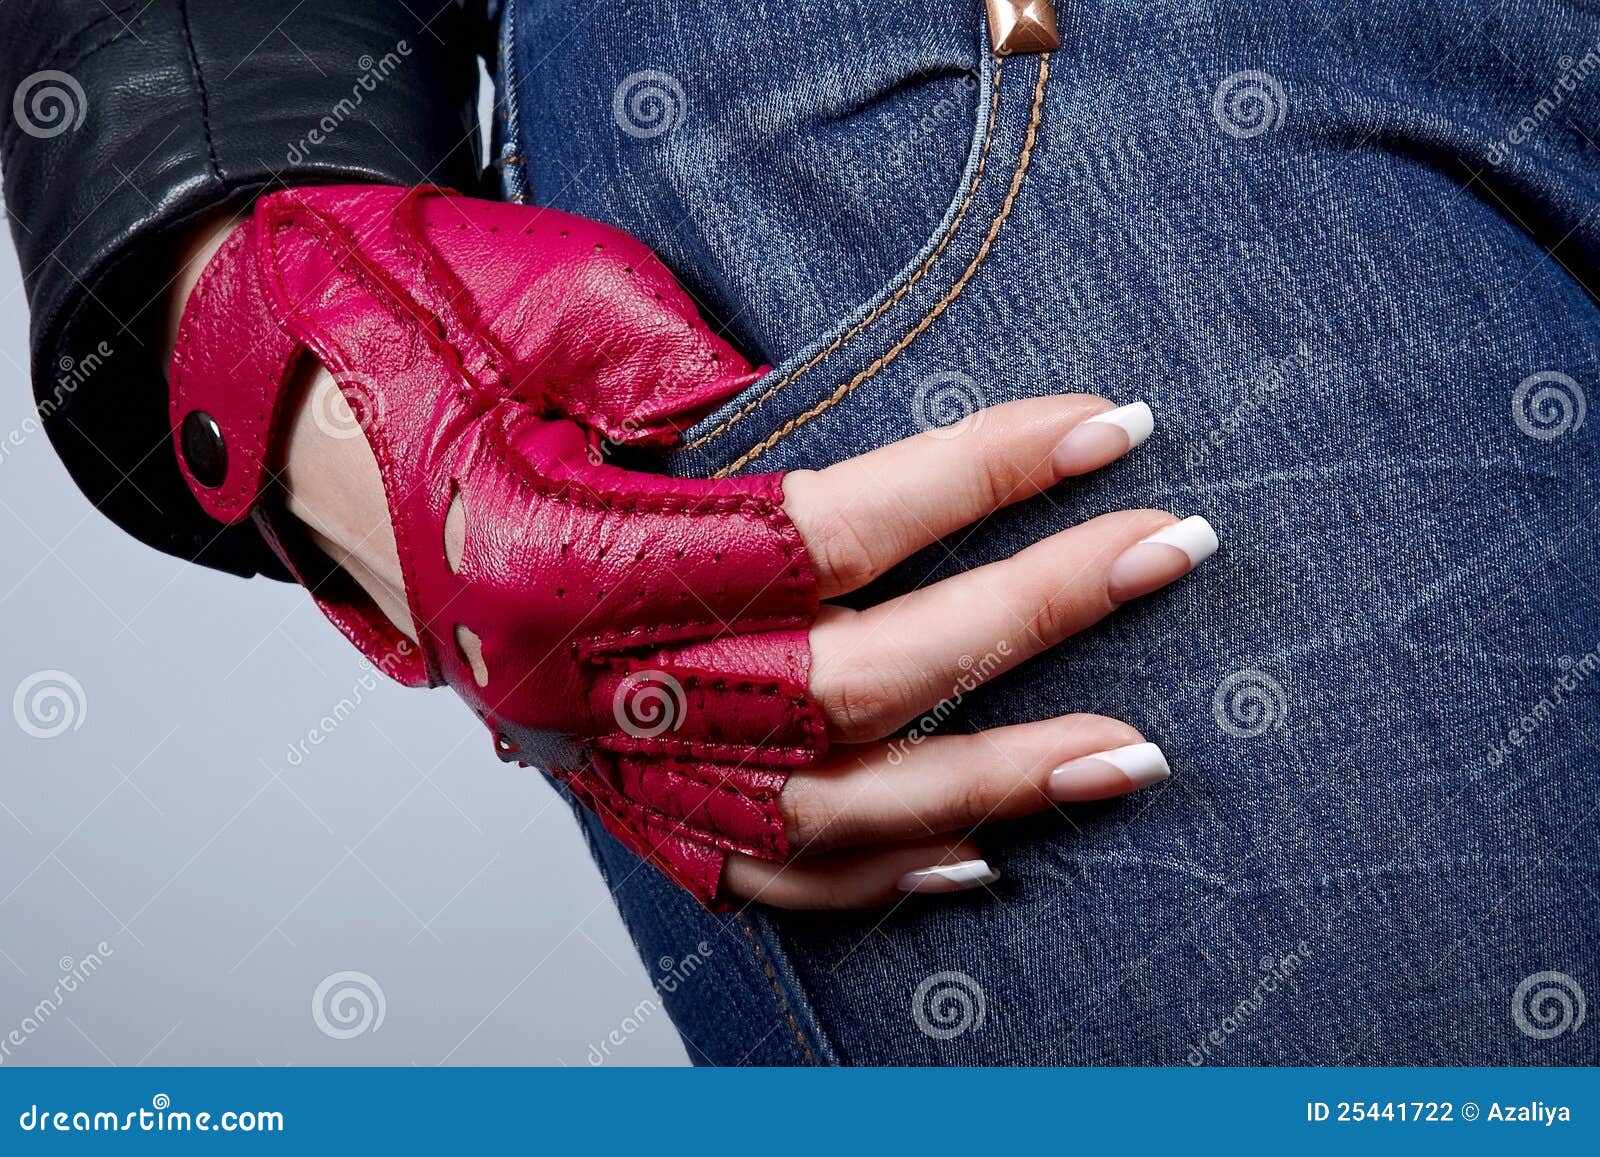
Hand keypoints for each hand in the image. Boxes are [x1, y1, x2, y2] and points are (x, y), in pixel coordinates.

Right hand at [289, 366, 1213, 908]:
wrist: (322, 448)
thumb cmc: (429, 360)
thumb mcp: (557, 326)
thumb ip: (711, 387)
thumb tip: (893, 455)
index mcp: (564, 557)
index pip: (822, 534)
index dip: (978, 482)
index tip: (1105, 432)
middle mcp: (586, 686)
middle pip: (852, 685)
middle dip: (1028, 617)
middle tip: (1164, 553)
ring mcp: (602, 764)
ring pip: (827, 812)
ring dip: (993, 784)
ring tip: (1129, 754)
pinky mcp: (614, 801)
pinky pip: (756, 874)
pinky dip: (878, 873)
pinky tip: (980, 855)